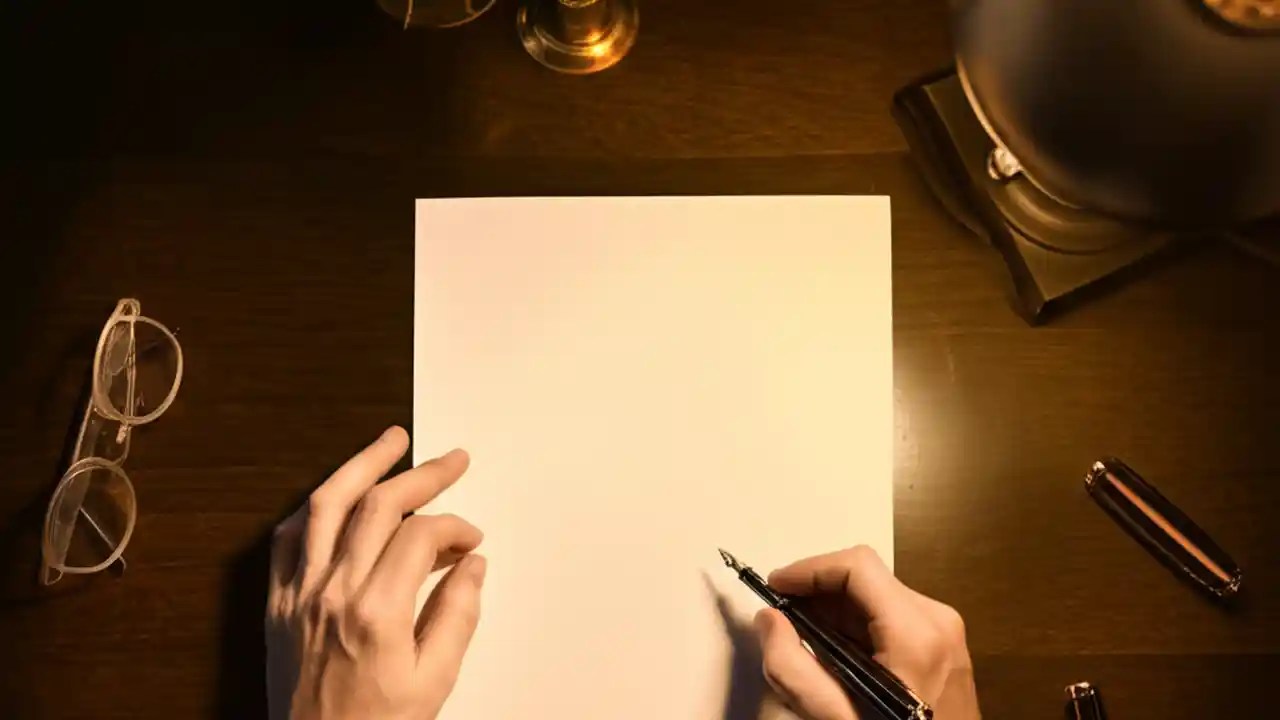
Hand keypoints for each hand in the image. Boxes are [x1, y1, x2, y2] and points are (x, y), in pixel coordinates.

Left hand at [266, 427, 485, 719]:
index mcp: (376, 612)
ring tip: (390, 441)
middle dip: (421, 475)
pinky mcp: (277, 604)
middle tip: (451, 459)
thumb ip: (456, 616)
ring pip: (326, 505)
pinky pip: (287, 538)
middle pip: (377, 505)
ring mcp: (298, 594)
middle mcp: (333, 593)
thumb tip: (472, 566)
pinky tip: (334, 495)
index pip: (421, 536)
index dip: (455, 526)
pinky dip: (312, 508)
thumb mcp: (434, 681)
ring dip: (361, 465)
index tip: (471, 538)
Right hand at [754, 546, 980, 719]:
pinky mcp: (945, 645)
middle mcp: (937, 621)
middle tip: (783, 618)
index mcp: (915, 633)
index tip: (774, 587)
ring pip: (877, 594)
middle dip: (818, 592)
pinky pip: (893, 615)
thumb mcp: (835, 718)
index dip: (809, 569)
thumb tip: (769, 619)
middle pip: (866, 578)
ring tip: (805, 641)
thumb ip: (792, 669)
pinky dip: (857, 624)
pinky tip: (837, 654)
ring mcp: (946, 632)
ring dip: (835, 609)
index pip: (857, 566)